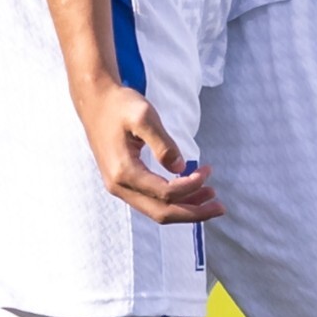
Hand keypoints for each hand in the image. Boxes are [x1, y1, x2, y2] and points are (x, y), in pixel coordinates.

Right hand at [72, 80, 222, 223]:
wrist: (95, 103)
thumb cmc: (121, 106)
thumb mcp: (144, 116)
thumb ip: (163, 143)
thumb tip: (179, 167)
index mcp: (124, 172)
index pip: (164, 193)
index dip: (190, 187)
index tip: (208, 171)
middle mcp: (119, 186)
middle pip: (160, 213)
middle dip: (193, 213)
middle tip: (220, 207)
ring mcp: (119, 187)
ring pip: (155, 210)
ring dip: (185, 208)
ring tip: (210, 197)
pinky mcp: (123, 182)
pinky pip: (150, 200)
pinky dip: (172, 200)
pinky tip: (190, 191)